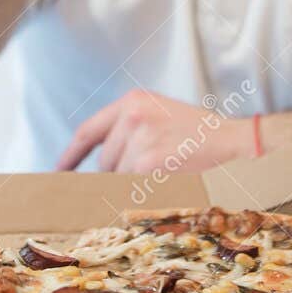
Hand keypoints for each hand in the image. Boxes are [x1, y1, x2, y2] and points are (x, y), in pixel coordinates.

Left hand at [56, 89, 254, 172]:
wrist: (232, 140)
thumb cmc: (199, 133)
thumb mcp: (159, 115)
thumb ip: (129, 130)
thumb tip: (99, 163)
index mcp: (132, 101)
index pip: (88, 131)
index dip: (71, 155)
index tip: (59, 170)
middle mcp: (131, 115)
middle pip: (103, 161)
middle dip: (118, 174)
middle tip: (147, 175)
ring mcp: (138, 138)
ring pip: (117, 177)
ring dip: (135, 183)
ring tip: (165, 172)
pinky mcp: (147, 162)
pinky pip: (131, 187)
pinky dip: (142, 191)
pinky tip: (165, 182)